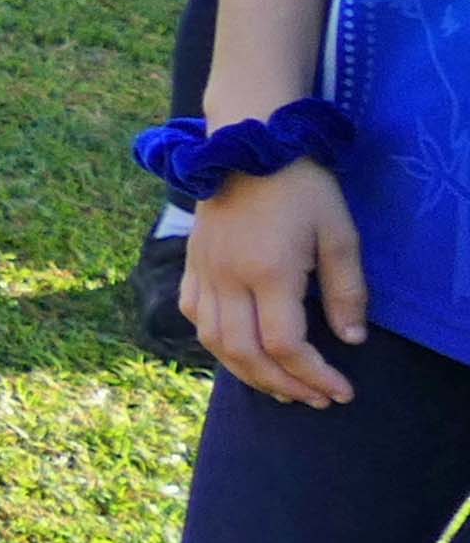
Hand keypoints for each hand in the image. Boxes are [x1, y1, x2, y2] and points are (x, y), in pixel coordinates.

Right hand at [185, 158, 369, 406]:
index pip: (285, 343)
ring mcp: (203, 272)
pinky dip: (214, 343)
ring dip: (246, 372)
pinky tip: (237, 350)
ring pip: (213, 342)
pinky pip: (193, 316)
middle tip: (313, 399)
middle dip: (283, 384)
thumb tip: (351, 339)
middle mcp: (228, 278)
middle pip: (246, 353)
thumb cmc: (301, 187)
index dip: (313, 375)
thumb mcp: (340, 233)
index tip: (341, 391)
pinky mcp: (192, 264)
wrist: (247, 144)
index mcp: (268, 271)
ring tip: (278, 386)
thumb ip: (347, 290)